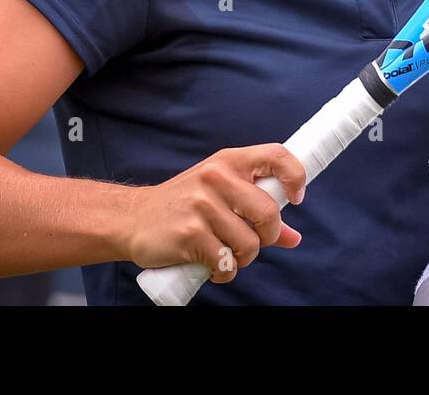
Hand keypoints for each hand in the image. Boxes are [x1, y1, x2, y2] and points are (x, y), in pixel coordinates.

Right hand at [124, 143, 306, 282]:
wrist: (133, 219)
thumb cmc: (184, 207)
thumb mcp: (220, 196)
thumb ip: (256, 212)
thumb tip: (294, 237)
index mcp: (228, 161)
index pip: (277, 156)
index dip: (295, 177)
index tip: (295, 199)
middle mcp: (216, 177)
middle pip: (269, 212)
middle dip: (267, 236)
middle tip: (253, 242)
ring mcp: (202, 204)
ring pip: (250, 244)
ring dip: (242, 259)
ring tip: (225, 254)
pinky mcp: (190, 232)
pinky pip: (226, 262)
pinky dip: (224, 272)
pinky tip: (213, 266)